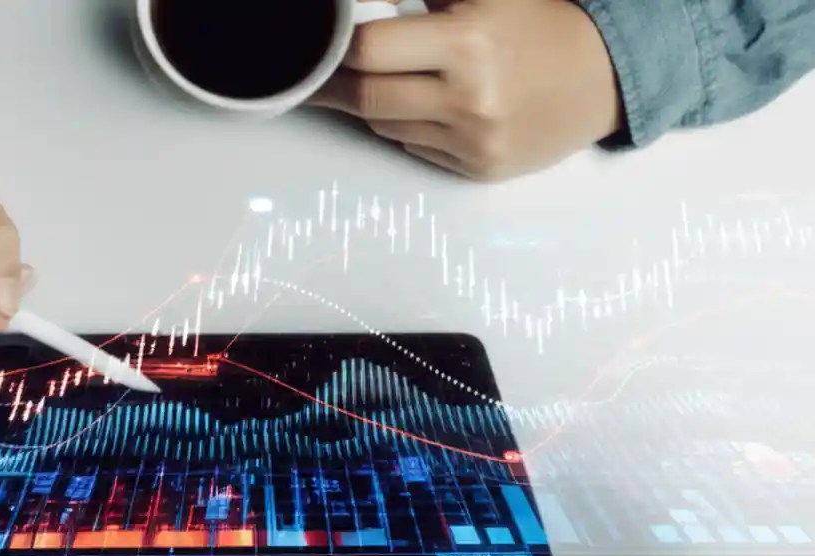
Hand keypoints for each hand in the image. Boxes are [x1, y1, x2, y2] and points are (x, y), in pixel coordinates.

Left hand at [310, 0, 623, 179]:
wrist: (606, 73)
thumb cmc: (535, 21)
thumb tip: (354, 3)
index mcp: (467, 42)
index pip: (367, 50)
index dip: (340, 44)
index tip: (326, 39)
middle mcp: (469, 98)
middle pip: (365, 97)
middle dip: (335, 83)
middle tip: (319, 69)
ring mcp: (473, 140)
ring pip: (384, 124)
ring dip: (372, 101)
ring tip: (383, 78)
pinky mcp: (479, 169)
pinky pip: (414, 147)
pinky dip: (407, 124)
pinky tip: (427, 104)